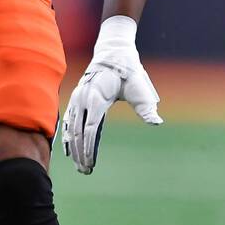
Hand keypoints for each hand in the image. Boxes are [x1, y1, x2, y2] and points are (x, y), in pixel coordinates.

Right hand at [61, 15, 161, 174]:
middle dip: (80, 153)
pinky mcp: (75, 99)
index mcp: (96, 97)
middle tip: (86, 171)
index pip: (89, 128)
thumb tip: (157, 122)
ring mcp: (76, 98)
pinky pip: (67, 121)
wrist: (114, 53)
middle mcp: (82, 98)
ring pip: (70, 128)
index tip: (91, 163)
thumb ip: (146, 107)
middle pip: (76, 132)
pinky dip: (66, 137)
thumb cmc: (129, 72)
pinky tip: (68, 152)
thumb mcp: (139, 88)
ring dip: (73, 148)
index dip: (88, 148)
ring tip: (79, 167)